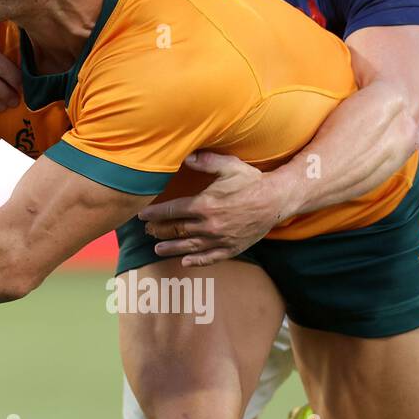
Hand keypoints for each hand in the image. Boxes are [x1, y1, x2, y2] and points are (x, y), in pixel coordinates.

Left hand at [139, 152, 296, 266]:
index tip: (141, 214)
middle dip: (159, 230)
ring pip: (189, 246)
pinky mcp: (232, 248)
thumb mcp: (228, 166)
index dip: (154, 213)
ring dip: (171, 248)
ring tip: (157, 249)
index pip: (172, 211)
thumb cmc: (252, 181)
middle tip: (146, 230)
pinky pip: (211, 258)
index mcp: (205, 204)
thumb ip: (205, 161)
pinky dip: (197, 261)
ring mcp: (221, 239)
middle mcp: (210, 225)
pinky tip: (185, 262)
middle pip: (176, 229)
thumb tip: (185, 155)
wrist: (277, 200)